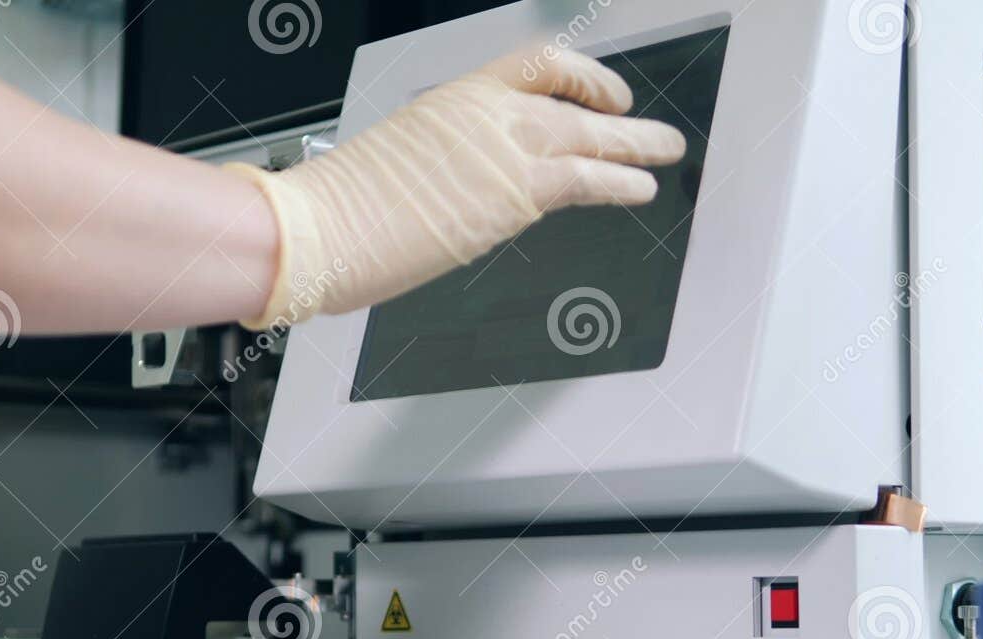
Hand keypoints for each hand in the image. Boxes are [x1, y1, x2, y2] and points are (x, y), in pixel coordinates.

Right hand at [229, 48, 686, 327]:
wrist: (317, 228)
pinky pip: (586, 179)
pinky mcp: (512, 194)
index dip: (580, 78)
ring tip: (664, 153)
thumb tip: (457, 189)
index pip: (535, 66)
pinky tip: (639, 188)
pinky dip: (620, 181)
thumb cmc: (338, 209)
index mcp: (454, 99)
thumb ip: (442, 166)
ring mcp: (501, 150)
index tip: (602, 94)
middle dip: (620, 114)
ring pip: (590, 134)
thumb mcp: (398, 162)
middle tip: (652, 129)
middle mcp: (484, 114)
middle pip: (572, 100)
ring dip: (636, 144)